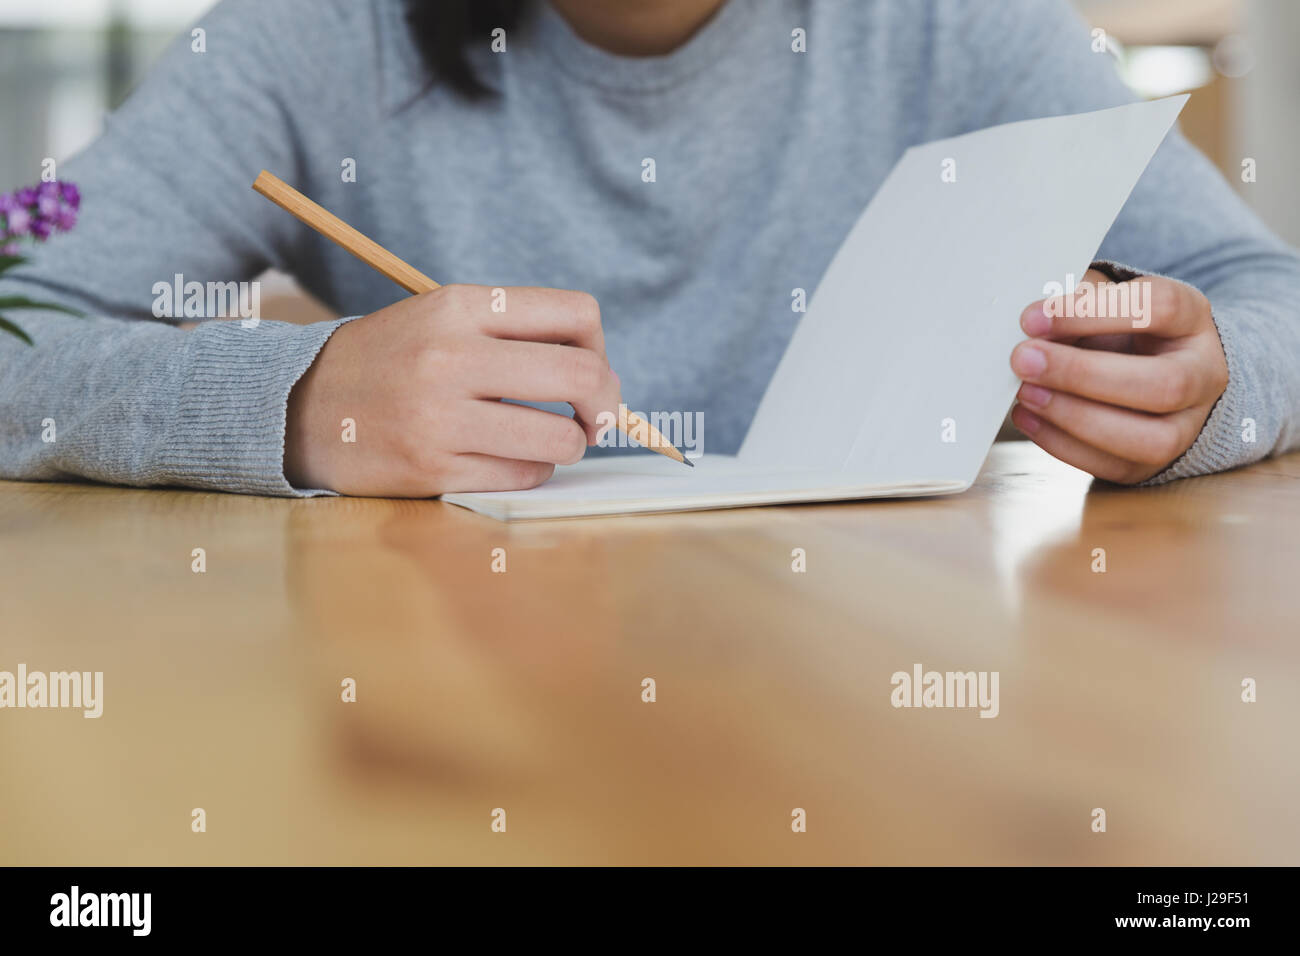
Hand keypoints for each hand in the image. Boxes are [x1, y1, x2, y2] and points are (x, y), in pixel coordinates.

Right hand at [284, 284, 620, 495]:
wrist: (297, 406)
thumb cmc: (392, 363)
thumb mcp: (441, 319)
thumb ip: (514, 334)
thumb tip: (603, 379)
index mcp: (459, 307)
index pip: (576, 314)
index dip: (601, 347)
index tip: (591, 370)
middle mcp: (451, 356)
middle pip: (582, 377)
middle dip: (607, 405)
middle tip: (597, 419)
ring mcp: (441, 416)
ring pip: (560, 438)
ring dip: (568, 445)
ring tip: (547, 441)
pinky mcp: (433, 468)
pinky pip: (523, 475)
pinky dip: (530, 470)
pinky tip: (505, 459)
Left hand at [1009, 269, 1227, 483]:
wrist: (1146, 372)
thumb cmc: (1117, 329)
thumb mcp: (1102, 300)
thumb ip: (1076, 302)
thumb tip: (1034, 323)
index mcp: (1192, 319)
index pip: (1159, 307)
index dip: (1092, 312)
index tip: (1032, 318)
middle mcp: (1203, 375)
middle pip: (1165, 383)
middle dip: (1083, 374)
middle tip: (1023, 359)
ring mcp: (1186, 426)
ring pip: (1151, 439)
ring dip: (1076, 416)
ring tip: (1025, 392)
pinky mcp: (1152, 465)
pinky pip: (1114, 467)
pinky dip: (1062, 443)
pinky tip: (1028, 416)